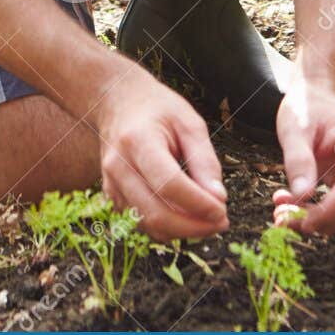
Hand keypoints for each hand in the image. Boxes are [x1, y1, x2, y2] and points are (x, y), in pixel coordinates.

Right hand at [89, 59, 228, 242]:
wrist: (118, 102)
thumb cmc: (157, 109)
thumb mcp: (189, 123)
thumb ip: (204, 161)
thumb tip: (218, 199)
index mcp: (138, 141)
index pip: (169, 184)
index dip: (199, 204)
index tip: (223, 210)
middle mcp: (118, 167)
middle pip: (156, 213)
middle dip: (194, 226)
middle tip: (221, 222)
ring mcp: (111, 184)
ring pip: (148, 225)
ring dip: (183, 231)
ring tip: (208, 220)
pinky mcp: (112, 196)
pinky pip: (141, 223)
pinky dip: (168, 228)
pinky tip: (187, 217)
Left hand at [272, 77, 334, 234]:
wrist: (319, 97)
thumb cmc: (306, 107)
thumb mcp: (294, 129)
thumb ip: (298, 161)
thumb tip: (302, 196)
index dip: (328, 211)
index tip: (300, 222)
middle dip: (319, 220)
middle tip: (280, 218)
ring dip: (319, 221)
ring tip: (283, 211)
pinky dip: (323, 214)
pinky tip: (295, 205)